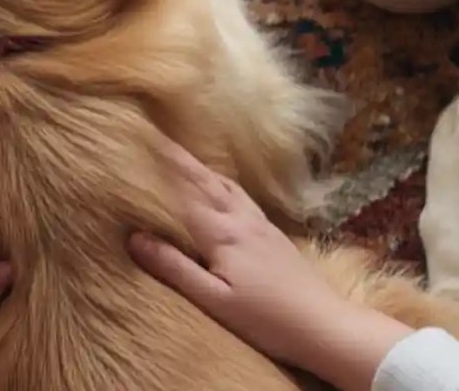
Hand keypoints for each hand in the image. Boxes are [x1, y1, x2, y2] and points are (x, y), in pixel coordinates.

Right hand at [127, 139, 411, 390]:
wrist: (323, 324)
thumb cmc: (266, 319)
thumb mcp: (214, 300)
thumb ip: (175, 268)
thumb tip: (135, 237)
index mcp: (221, 233)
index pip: (181, 192)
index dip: (158, 167)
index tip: (138, 142)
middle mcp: (240, 219)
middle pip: (202, 180)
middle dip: (175, 157)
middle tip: (152, 134)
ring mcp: (259, 224)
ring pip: (223, 184)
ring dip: (198, 166)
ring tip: (179, 152)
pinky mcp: (271, 233)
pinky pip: (239, 194)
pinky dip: (220, 180)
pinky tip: (220, 184)